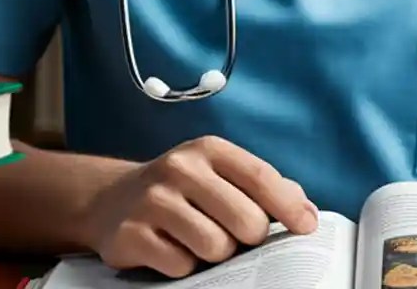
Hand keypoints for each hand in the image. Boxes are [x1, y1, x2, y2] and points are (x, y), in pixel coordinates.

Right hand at [84, 135, 319, 277]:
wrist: (110, 199)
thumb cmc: (180, 190)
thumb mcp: (218, 175)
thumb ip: (262, 187)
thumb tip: (306, 211)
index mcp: (208, 150)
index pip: (260, 177)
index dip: (289, 206)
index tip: (306, 227)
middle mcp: (180, 169)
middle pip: (245, 220)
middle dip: (249, 238)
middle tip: (236, 237)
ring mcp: (153, 201)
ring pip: (216, 247)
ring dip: (216, 255)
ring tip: (200, 241)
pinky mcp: (131, 234)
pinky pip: (181, 265)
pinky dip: (184, 266)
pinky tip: (173, 250)